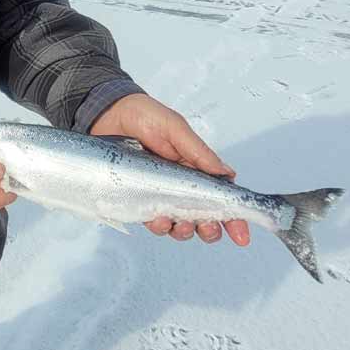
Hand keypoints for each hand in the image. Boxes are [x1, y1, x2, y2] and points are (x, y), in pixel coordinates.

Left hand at [89, 94, 249, 246]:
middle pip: (203, 217)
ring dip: (185, 232)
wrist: (108, 114)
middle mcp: (181, 185)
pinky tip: (158, 220)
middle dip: (209, 229)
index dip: (234, 218)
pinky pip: (153, 222)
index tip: (241, 235)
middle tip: (207, 227)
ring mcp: (160, 194)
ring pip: (180, 225)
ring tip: (181, 225)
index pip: (220, 197)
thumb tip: (228, 175)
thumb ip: (199, 152)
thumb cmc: (145, 116)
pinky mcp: (139, 199)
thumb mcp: (175, 129)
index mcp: (196, 169)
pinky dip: (159, 226)